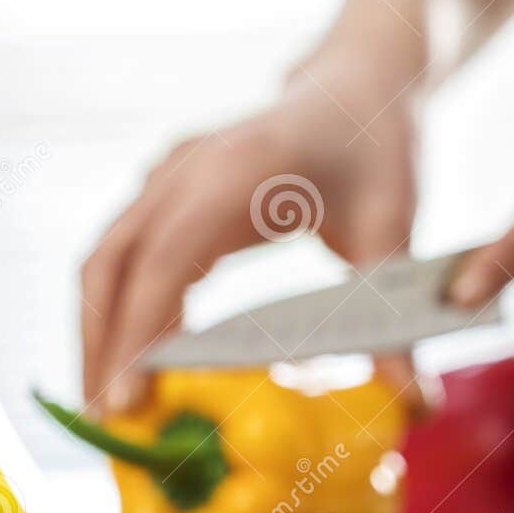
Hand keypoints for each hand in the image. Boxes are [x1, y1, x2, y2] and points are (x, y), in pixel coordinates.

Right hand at [81, 52, 420, 412]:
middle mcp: (184, 170)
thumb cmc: (375, 153)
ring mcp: (165, 176)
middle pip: (110, 265)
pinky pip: (120, 254)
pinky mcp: (162, 191)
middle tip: (103, 426)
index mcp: (235, 173)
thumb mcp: (394, 233)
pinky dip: (114, 309)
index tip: (124, 402)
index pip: (162, 263)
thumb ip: (395, 320)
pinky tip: (132, 361)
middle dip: (98, 347)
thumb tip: (416, 407)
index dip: (136, 334)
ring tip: (109, 404)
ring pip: (104, 260)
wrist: (355, 86)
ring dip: (97, 332)